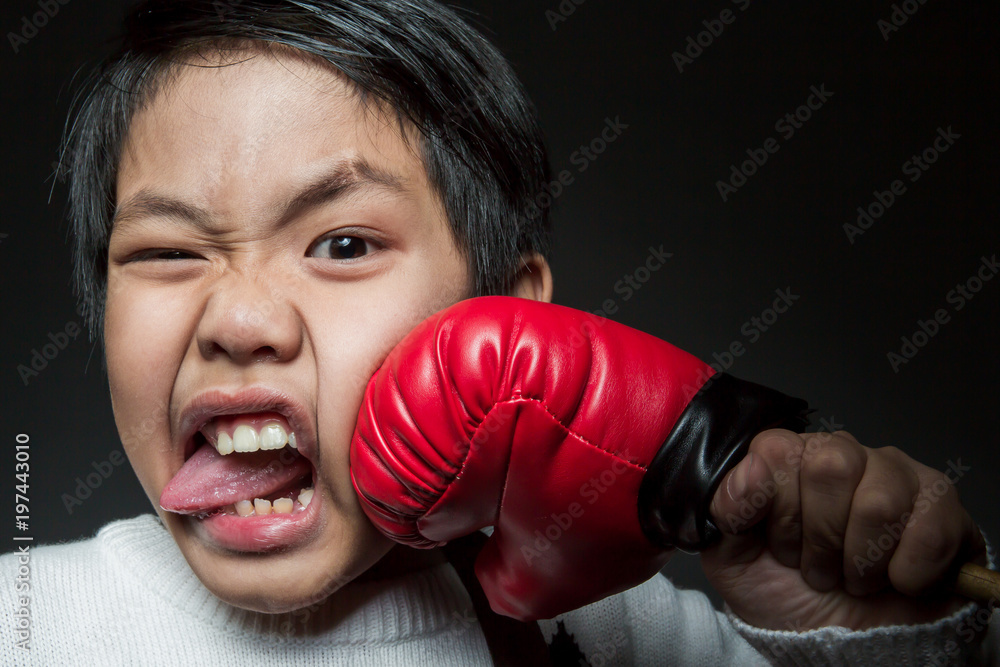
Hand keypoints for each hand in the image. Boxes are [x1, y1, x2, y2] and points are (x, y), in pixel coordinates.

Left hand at [703, 428, 986, 630]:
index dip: (777, 510)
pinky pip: (929, 530)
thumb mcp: (732, 557)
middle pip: (831, 465)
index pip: (777, 449)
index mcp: (788, 457)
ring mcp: (895, 474)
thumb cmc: (784, 591)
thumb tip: (749, 471)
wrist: (836, 644)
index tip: (780, 546)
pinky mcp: (941, 506)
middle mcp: (842, 453)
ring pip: (880, 501)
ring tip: (854, 577)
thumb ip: (725, 511)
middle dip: (819, 537)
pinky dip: (906, 573)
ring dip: (861, 562)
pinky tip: (897, 580)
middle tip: (818, 566)